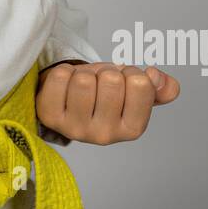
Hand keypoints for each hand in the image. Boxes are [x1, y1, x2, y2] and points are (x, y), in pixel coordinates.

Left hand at [35, 60, 180, 144]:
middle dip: (105, 73)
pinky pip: (59, 77)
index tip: (123, 83)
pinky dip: (62, 73)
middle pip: (111, 80)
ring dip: (83, 73)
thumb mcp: (134, 90)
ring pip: (84, 79)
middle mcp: (105, 135)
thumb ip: (157, 88)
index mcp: (132, 129)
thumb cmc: (103, 94)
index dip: (131, 73)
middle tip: (99, 84)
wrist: (68, 100)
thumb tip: (157, 78)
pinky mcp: (50, 116)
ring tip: (82, 86)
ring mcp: (75, 128)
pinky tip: (64, 87)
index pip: (140, 83)